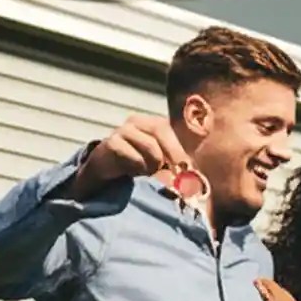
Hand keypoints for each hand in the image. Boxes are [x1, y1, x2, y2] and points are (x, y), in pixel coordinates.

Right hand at [70, 114, 193, 199]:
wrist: (106, 172)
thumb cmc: (139, 167)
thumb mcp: (160, 164)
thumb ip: (176, 165)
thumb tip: (195, 178)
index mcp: (154, 124)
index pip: (173, 126)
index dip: (183, 145)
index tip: (191, 166)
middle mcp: (139, 122)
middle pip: (160, 128)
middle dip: (174, 152)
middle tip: (180, 171)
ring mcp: (123, 130)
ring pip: (148, 143)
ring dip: (155, 161)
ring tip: (154, 173)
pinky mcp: (110, 143)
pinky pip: (129, 152)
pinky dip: (137, 164)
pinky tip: (138, 172)